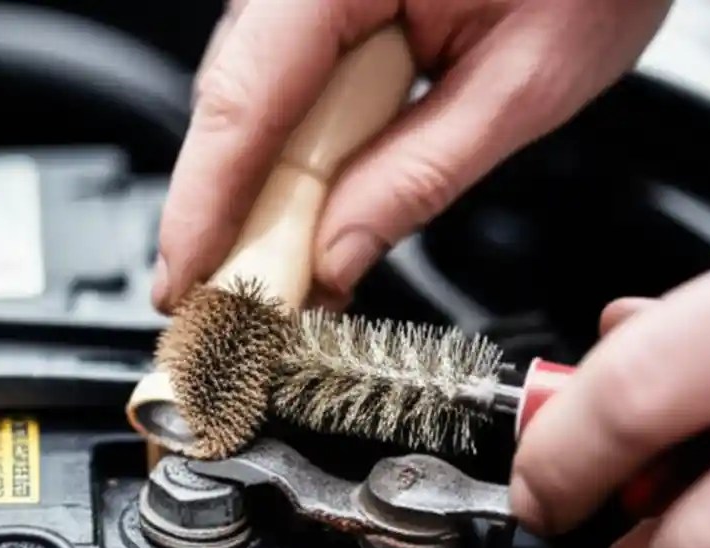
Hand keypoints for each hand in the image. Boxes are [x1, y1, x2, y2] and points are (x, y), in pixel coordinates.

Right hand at [152, 0, 673, 310]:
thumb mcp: (524, 85)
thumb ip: (420, 174)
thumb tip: (335, 256)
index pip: (244, 100)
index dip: (204, 205)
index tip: (185, 284)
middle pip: (236, 103)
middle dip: (231, 213)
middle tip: (236, 305)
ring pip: (255, 96)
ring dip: (265, 188)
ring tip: (278, 271)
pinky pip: (291, 79)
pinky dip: (297, 150)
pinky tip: (312, 207)